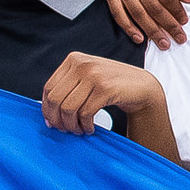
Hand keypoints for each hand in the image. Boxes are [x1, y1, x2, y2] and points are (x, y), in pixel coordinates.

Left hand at [42, 52, 164, 133]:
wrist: (141, 86)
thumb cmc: (113, 85)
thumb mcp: (88, 78)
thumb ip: (69, 88)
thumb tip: (48, 114)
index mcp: (74, 59)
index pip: (49, 88)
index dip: (47, 109)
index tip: (52, 122)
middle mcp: (82, 64)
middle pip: (55, 99)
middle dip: (58, 120)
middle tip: (65, 129)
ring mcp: (94, 75)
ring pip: (68, 108)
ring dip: (72, 125)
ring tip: (79, 130)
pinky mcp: (105, 88)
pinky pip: (85, 113)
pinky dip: (85, 125)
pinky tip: (89, 127)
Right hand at [103, 0, 189, 47]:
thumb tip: (187, 0)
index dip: (177, 11)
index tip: (185, 22)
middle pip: (153, 7)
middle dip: (168, 25)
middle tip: (179, 39)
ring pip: (137, 13)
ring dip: (152, 31)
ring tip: (164, 44)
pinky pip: (118, 14)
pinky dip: (128, 28)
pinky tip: (140, 39)